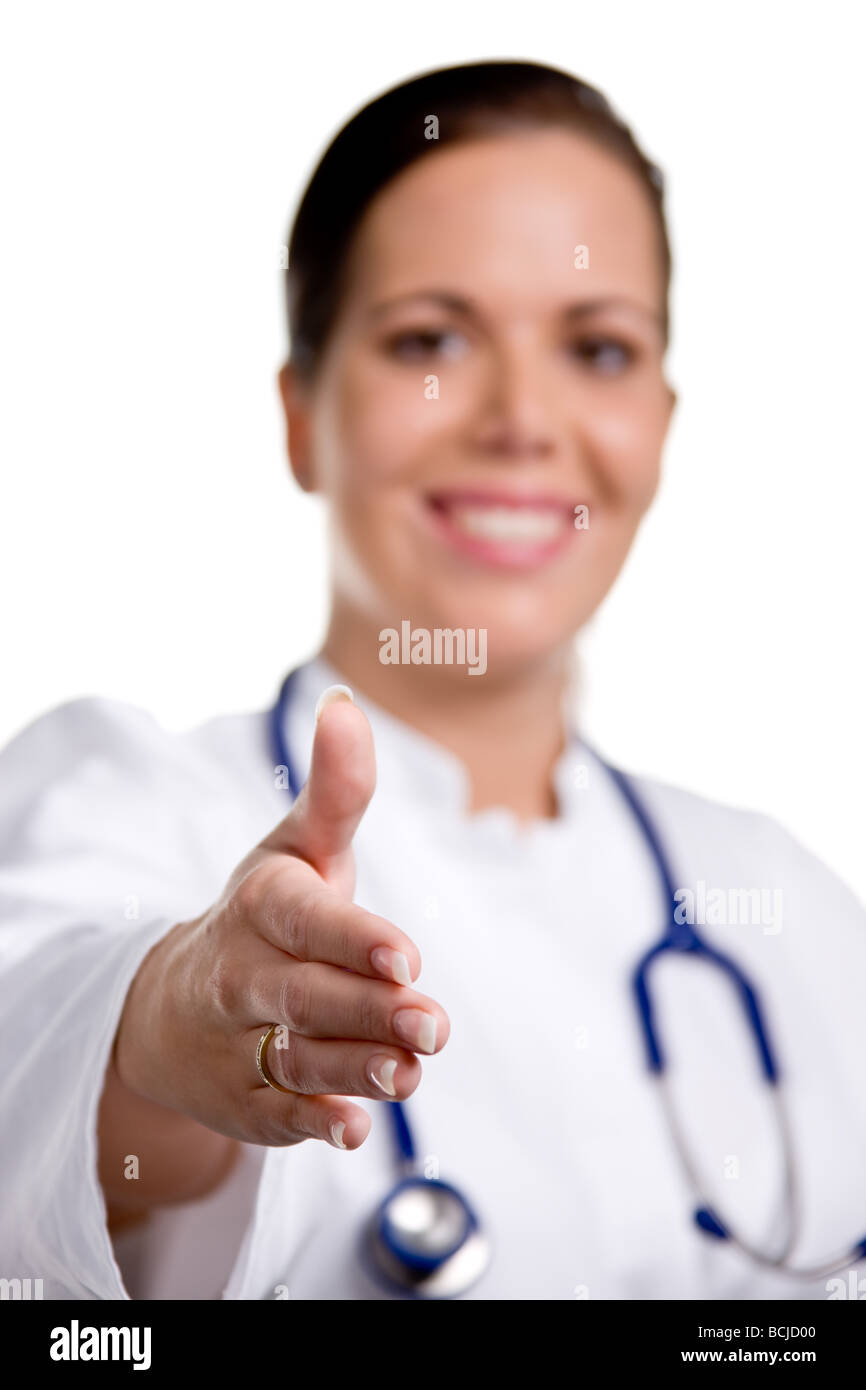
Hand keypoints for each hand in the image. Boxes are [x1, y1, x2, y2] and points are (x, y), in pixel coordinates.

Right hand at [113, 688, 449, 1150]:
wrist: (173, 1004)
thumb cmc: (263, 914)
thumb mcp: (296, 849)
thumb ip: (337, 788)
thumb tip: (345, 704)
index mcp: (260, 907)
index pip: (305, 922)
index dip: (353, 940)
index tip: (406, 957)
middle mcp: (241, 974)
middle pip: (306, 996)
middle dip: (369, 1012)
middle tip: (433, 1024)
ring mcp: (238, 1042)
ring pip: (298, 1059)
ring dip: (356, 1070)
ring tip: (411, 1071)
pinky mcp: (244, 1102)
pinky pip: (277, 1117)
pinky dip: (313, 1123)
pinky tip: (352, 1126)